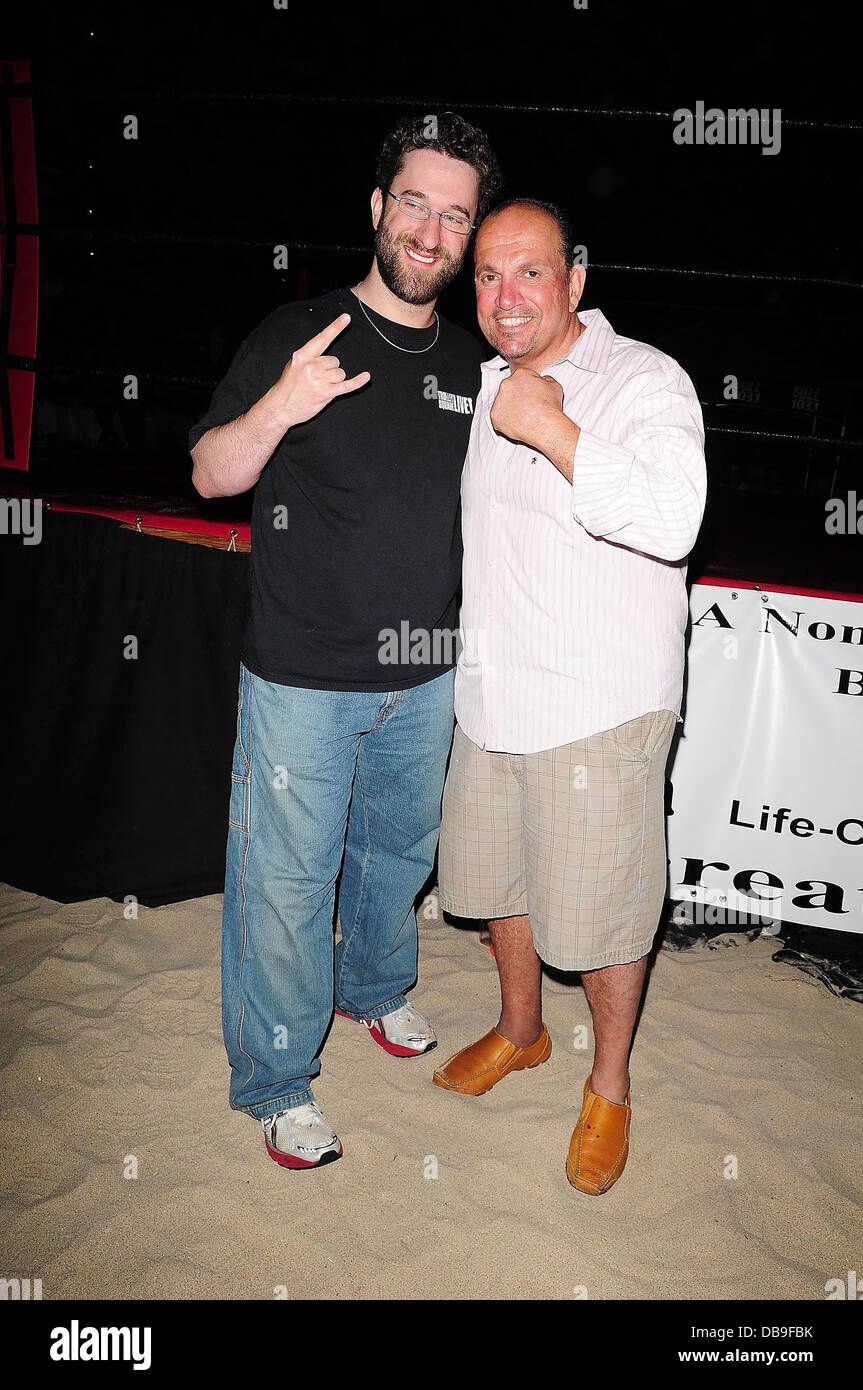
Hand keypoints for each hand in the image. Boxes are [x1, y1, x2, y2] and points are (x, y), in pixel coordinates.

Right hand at [268, 314, 369, 428]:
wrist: (281, 407)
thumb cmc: (288, 387)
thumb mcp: (293, 366)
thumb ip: (308, 358)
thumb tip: (326, 357)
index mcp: (302, 356)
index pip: (322, 339)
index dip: (335, 327)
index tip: (346, 317)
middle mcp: (312, 366)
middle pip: (335, 360)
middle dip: (330, 369)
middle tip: (317, 379)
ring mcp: (319, 380)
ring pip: (340, 373)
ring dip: (334, 380)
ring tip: (320, 387)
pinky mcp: (326, 393)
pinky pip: (347, 385)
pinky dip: (358, 382)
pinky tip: (366, 376)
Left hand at [490, 368, 564, 449]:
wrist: (545, 425)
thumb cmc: (550, 407)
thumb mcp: (554, 385)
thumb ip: (546, 380)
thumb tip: (543, 381)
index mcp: (520, 374)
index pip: (519, 378)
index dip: (525, 387)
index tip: (529, 395)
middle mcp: (506, 384)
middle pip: (509, 390)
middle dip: (516, 398)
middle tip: (526, 407)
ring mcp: (499, 400)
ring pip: (502, 404)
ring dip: (509, 409)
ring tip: (523, 416)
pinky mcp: (494, 415)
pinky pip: (497, 418)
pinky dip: (505, 422)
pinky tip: (516, 423)